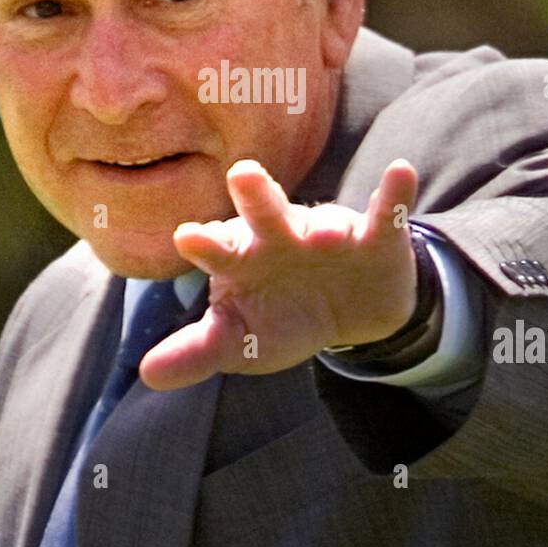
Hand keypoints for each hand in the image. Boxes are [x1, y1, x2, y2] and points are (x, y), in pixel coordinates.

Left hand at [138, 157, 419, 389]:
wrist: (351, 312)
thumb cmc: (282, 316)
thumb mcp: (242, 341)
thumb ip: (198, 352)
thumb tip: (146, 374)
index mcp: (244, 258)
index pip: (220, 249)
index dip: (205, 243)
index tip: (186, 237)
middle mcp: (282, 235)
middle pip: (265, 212)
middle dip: (255, 196)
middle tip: (241, 174)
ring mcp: (330, 233)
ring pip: (327, 222)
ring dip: (329, 226)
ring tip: (329, 237)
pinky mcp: (376, 238)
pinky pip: (386, 213)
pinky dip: (394, 195)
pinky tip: (401, 172)